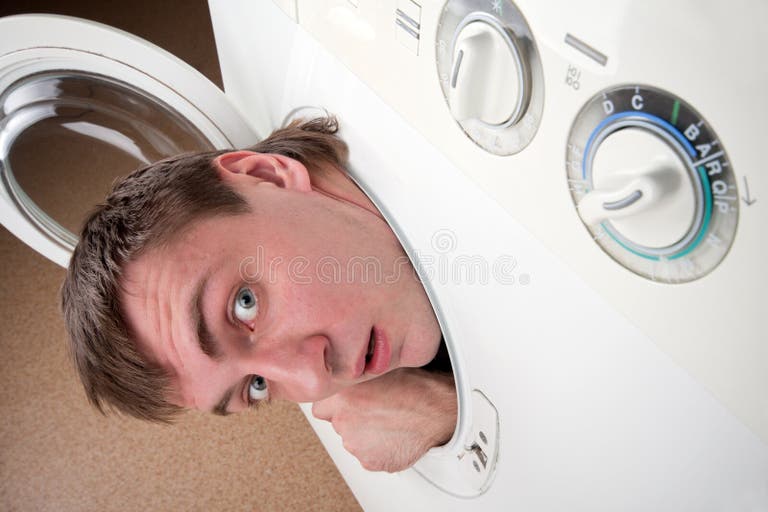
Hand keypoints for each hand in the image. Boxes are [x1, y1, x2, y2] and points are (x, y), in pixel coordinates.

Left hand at [312, 368, 456, 472]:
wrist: (437, 410)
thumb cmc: (413, 387)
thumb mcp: (377, 371)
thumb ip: (353, 380)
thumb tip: (344, 378)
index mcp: (342, 397)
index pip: (319, 408)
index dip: (335, 405)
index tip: (346, 404)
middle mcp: (344, 422)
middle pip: (336, 424)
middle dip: (350, 419)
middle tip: (373, 411)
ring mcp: (356, 445)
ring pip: (352, 441)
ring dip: (364, 434)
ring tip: (387, 422)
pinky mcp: (370, 462)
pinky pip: (368, 455)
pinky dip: (378, 449)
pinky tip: (393, 436)